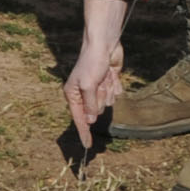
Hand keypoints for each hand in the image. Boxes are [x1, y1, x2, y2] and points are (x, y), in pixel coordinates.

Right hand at [63, 0, 129, 150]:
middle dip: (100, 98)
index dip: (83, 132)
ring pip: (108, 102)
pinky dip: (115, 85)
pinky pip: (115, 94)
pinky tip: (111, 74)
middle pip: (97, 110)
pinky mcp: (109, 84)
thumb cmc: (92, 62)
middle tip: (99, 83)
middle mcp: (84, 93)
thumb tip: (90, 121)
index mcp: (73, 94)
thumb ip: (90, 105)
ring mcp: (98, 89)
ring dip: (108, 90)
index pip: (79, 118)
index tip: (88, 145)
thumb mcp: (89, 85)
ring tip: (105, 76)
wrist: (104, 44)